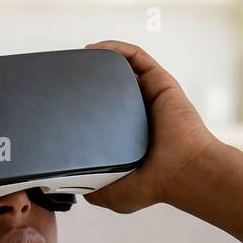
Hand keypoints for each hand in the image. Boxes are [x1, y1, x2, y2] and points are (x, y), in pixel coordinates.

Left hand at [81, 40, 217, 213]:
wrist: (182, 172)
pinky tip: (95, 49)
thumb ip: (91, 187)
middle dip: (88, 78)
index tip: (61, 102)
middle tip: (64, 78)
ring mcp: (149, 95)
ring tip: (77, 59)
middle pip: (110, 86)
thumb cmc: (154, 185)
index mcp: (127, 136)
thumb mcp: (112, 194)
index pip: (101, 113)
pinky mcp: (159, 82)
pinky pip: (136, 56)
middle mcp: (138, 113)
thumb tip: (68, 182)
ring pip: (122, 68)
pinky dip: (116, 48)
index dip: (82, 105)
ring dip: (100, 59)